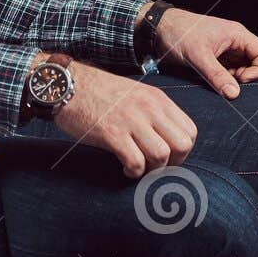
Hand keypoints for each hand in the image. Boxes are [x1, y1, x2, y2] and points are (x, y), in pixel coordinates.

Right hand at [53, 60, 196, 177]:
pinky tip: (123, 167)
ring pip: (162, 155)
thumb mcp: (135, 95)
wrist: (67, 84)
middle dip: (173, 163)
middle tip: (155, 167)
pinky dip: (133, 172)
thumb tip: (167, 143)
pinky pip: (135, 162)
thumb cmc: (99, 93)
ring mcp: (131, 120)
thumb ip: (154, 114)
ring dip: (152, 170)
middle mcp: (149, 108)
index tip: (168, 158)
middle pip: (183, 145)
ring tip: (138, 167)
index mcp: (158, 99)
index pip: (190, 131)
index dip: (183, 151)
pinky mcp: (112, 133)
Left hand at [153, 8, 257, 99]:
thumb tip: (234, 94)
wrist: (159, 29)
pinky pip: (231, 74)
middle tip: (231, 84)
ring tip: (219, 82)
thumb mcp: (197, 56)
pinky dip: (226, 82)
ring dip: (236, 81)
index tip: (241, 80)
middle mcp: (235, 43)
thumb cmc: (178, 33)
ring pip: (244, 71)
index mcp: (237, 35)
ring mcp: (227, 52)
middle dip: (249, 78)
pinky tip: (214, 83)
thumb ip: (216, 75)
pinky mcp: (218, 61)